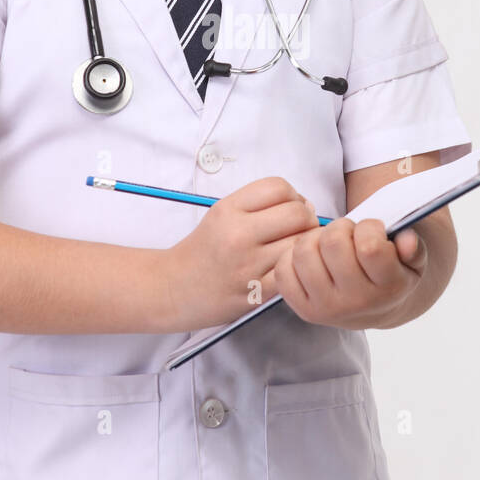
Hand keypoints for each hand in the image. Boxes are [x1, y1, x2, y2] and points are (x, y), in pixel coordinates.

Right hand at [160, 176, 320, 332]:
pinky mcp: (255, 292)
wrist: (173, 288)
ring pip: (300, 244)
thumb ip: (258, 204)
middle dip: (306, 219)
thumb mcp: (221, 214)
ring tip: (292, 250)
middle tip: (298, 230)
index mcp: (228, 210)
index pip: (279, 187)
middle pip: (297, 213)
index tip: (290, 208)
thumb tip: (304, 205)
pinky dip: (296, 269)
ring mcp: (247, 265)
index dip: (293, 195)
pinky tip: (287, 269)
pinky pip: (292, 273)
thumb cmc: (202, 251)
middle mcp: (237, 234)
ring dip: (304, 246)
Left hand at [271, 217, 427, 329]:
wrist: (374, 309)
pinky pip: (284, 269)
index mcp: (387, 289)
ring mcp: (325, 308)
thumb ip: (414, 249)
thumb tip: (406, 240)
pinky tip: (313, 257)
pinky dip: (293, 256)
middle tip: (349, 234)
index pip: (369, 246)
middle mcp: (355, 303)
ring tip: (330, 244)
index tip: (373, 230)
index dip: (369, 227)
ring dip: (315, 237)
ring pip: (304, 251)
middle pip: (332, 243)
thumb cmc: (391, 274)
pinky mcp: (302, 309)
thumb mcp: (412, 262)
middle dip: (341, 227)